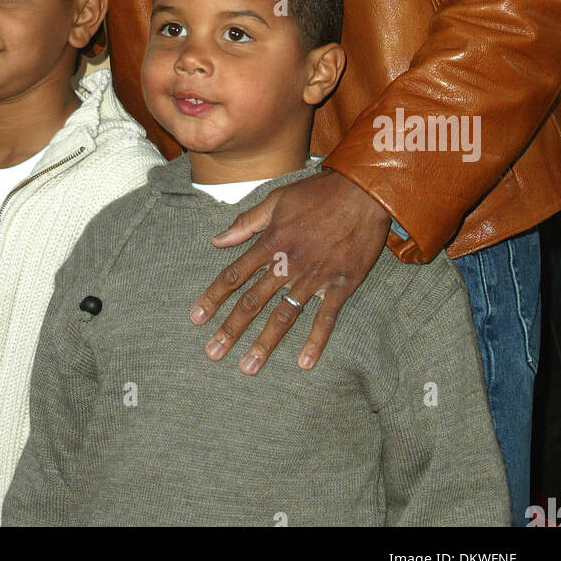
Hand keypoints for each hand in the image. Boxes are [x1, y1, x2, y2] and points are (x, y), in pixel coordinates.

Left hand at [190, 169, 391, 370]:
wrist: (363, 192)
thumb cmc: (318, 193)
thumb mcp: (276, 200)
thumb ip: (246, 222)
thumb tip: (217, 239)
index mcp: (270, 243)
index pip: (234, 276)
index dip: (213, 298)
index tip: (197, 318)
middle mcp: (288, 264)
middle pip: (253, 302)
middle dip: (231, 329)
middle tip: (213, 353)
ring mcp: (314, 278)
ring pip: (284, 316)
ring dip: (264, 343)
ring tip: (248, 367)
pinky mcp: (341, 285)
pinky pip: (326, 318)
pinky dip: (316, 341)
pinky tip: (305, 363)